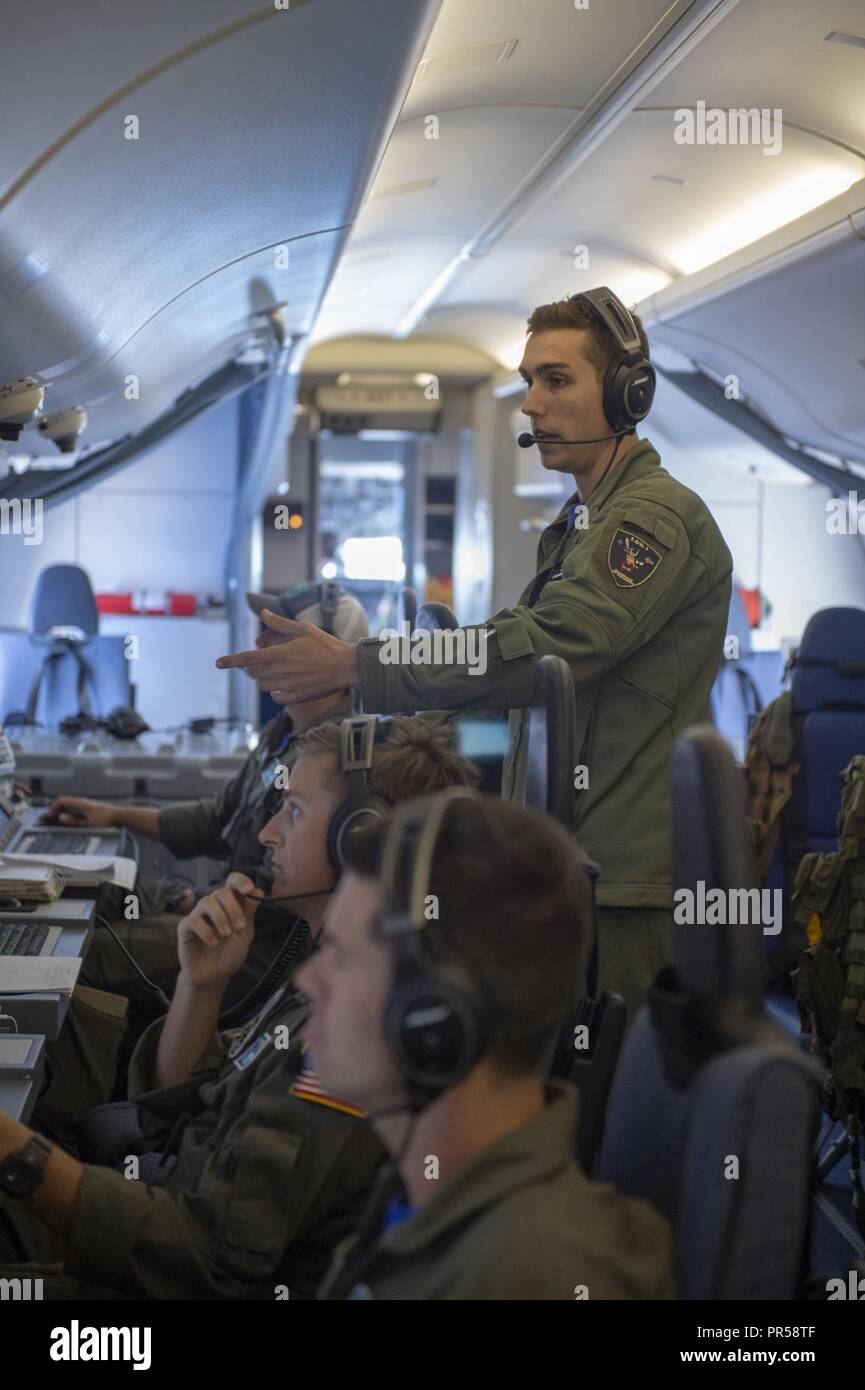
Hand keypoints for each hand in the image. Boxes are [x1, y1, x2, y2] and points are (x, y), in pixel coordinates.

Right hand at [42, 796, 114, 827]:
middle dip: (53, 809)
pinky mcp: (86, 807)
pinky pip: (72, 807)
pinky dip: (65, 812)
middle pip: (62, 802)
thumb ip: (73, 820)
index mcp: (80, 803)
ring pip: (66, 804)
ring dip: (58, 810)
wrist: (118, 815)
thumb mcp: (88, 823)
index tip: (49, 816)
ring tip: (52, 819)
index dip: (52, 808)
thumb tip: (60, 817)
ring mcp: (83, 803)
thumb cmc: (105, 819)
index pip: (61, 800)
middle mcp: (81, 801)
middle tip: (46, 819)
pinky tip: (64, 819)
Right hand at [177, 873, 262, 987]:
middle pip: (221, 891)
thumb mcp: (245, 933)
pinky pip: (193, 920)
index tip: (249, 889)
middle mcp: (213, 906)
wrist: (214, 976)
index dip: (240, 881)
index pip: (232, 881)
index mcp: (229, 904)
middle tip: (240, 927)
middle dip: (233, 908)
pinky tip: (213, 942)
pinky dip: (206, 931)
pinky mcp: (185, 927)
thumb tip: (258, 891)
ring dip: (220, 918)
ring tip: (226, 935)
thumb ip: (249, 913)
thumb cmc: (229, 953)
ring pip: (207, 902)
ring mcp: (198, 915)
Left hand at [215, 609, 359, 702]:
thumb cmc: (326, 645)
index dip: (230, 661)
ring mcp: (286, 686)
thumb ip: (280, 624)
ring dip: (263, 678)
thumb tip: (264, 614)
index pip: (246, 659)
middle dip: (251, 667)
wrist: (345, 667)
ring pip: (262, 685)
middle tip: (262, 660)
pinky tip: (285, 683)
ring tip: (277, 669)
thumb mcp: (303, 629)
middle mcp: (279, 672)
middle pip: (252, 673)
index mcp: (278, 654)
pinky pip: (275, 696)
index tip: (218, 663)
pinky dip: (275, 690)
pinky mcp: (295, 697)